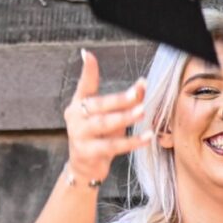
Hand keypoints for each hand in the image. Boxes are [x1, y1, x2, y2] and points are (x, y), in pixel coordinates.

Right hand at [62, 49, 148, 184]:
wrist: (85, 167)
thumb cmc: (100, 136)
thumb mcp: (113, 116)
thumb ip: (127, 100)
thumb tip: (143, 83)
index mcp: (80, 103)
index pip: (84, 85)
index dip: (87, 71)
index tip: (88, 55)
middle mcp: (75, 116)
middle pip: (98, 105)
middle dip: (118, 99)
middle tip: (136, 93)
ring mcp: (78, 134)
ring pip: (104, 124)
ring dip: (125, 118)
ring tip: (142, 112)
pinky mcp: (86, 152)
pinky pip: (112, 146)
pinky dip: (131, 142)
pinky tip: (146, 138)